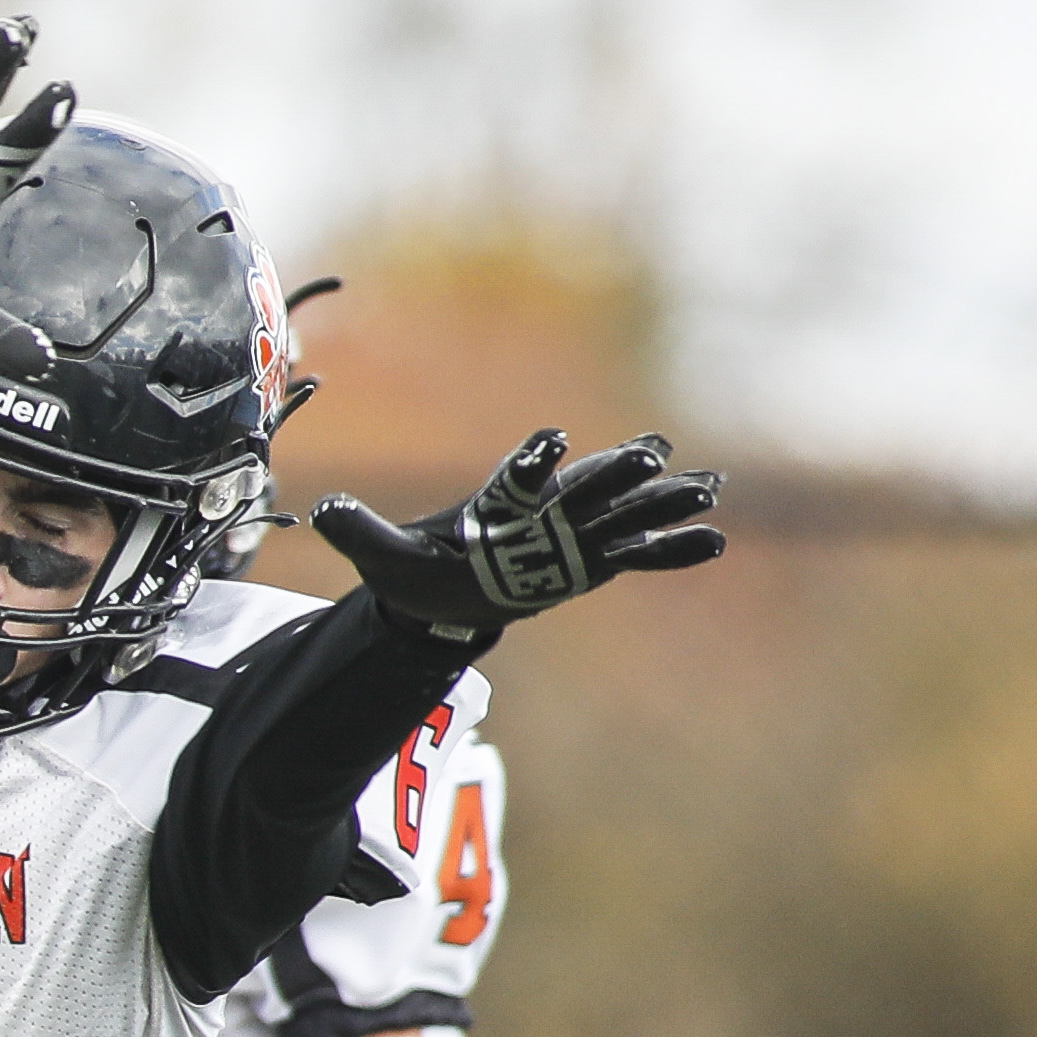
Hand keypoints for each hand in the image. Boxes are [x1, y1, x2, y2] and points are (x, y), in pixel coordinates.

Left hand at [310, 430, 723, 640]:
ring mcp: (569, 538)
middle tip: (653, 452)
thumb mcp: (381, 555)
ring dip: (660, 501)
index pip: (517, 476)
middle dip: (614, 473)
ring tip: (708, 487)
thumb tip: (323, 511)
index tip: (553, 443)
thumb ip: (358, 531)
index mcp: (495, 503)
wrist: (439, 594)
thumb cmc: (415, 568)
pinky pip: (636, 556)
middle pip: (582, 488)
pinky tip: (712, 541)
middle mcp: (539, 513)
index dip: (534, 461)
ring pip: (622, 515)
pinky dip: (671, 551)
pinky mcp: (588, 565)